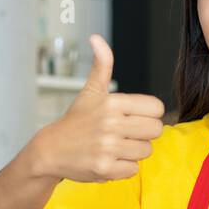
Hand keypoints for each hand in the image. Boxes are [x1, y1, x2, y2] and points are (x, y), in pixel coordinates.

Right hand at [28, 34, 165, 182]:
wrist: (51, 150)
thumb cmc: (76, 120)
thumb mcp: (90, 91)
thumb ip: (102, 65)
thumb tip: (96, 38)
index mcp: (112, 102)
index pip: (157, 108)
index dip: (148, 114)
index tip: (134, 117)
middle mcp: (111, 123)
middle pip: (155, 130)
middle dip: (143, 134)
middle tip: (125, 134)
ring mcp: (108, 147)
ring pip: (146, 151)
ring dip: (133, 151)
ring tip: (115, 147)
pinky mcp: (105, 168)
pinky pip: (133, 170)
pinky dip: (123, 168)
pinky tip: (109, 160)